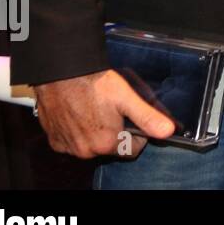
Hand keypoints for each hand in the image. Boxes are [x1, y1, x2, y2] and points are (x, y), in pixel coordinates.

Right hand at [34, 69, 175, 159]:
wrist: (62, 73)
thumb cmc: (94, 83)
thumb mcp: (126, 98)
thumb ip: (148, 117)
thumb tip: (168, 131)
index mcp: (106, 144)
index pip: (132, 149)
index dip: (138, 134)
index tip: (133, 118)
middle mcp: (85, 151)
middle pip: (111, 148)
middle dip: (116, 133)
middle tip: (114, 110)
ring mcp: (68, 146)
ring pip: (91, 145)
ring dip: (96, 133)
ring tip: (96, 110)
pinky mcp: (54, 139)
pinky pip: (72, 141)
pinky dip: (77, 132)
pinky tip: (80, 114)